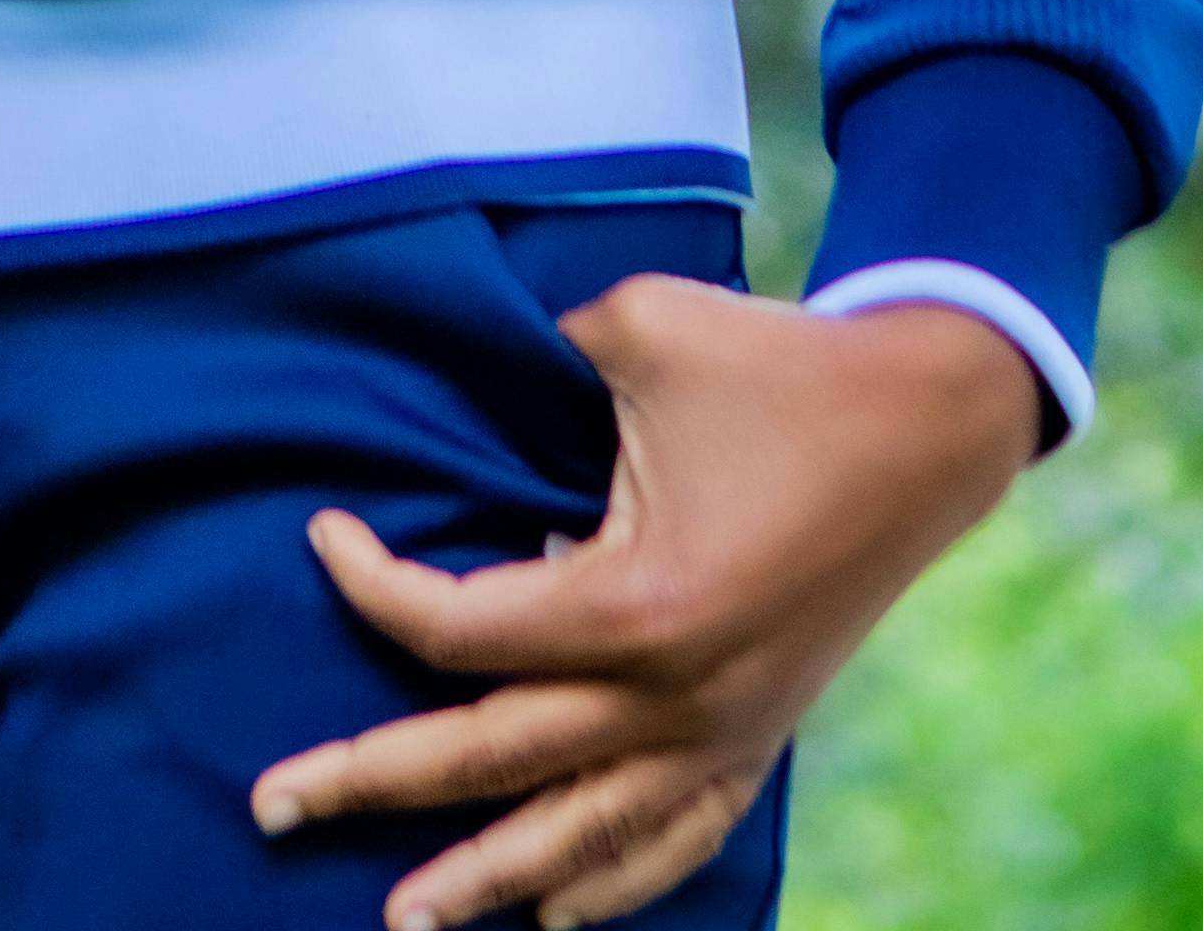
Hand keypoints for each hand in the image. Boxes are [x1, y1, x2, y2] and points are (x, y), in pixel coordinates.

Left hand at [249, 284, 1037, 928]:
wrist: (929, 421)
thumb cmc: (778, 364)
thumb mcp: (639, 330)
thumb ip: (538, 360)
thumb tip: (470, 364)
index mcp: (632, 608)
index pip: (458, 630)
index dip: (372, 586)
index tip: (324, 535)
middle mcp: (670, 698)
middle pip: (490, 762)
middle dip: (371, 784)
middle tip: (272, 806)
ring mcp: (720, 734)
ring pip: (579, 837)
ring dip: (485, 878)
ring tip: (401, 919)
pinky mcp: (760, 739)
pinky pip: (675, 839)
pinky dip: (611, 884)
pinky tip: (557, 916)